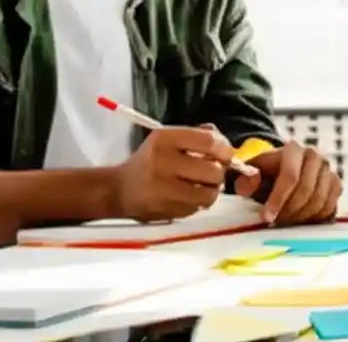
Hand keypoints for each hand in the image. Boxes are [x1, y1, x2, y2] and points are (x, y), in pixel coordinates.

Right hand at [109, 126, 233, 220]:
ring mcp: (163, 188)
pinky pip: (198, 207)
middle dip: (219, 172)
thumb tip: (227, 146)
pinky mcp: (165, 209)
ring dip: (212, 189)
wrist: (120, 189)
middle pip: (213, 170)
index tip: (226, 154)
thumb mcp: (169, 140)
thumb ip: (199, 137)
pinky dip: (199, 202)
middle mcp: (162, 162)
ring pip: (209, 193)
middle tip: (212, 172)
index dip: (224, 148)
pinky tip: (190, 196)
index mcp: (164, 138)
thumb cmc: (151, 160)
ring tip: (202, 185)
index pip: (208, 141)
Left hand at [234, 141, 341, 224]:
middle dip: (291, 210)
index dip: (278, 199)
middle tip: (277, 222)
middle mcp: (314, 156)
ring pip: (320, 200)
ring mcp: (328, 170)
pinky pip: (331, 205)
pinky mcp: (335, 184)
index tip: (266, 218)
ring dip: (303, 216)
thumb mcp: (248, 176)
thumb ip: (246, 179)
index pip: (290, 176)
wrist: (280, 171)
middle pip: (307, 190)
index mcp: (293, 150)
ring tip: (287, 221)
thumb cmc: (263, 175)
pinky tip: (302, 220)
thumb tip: (252, 179)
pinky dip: (317, 217)